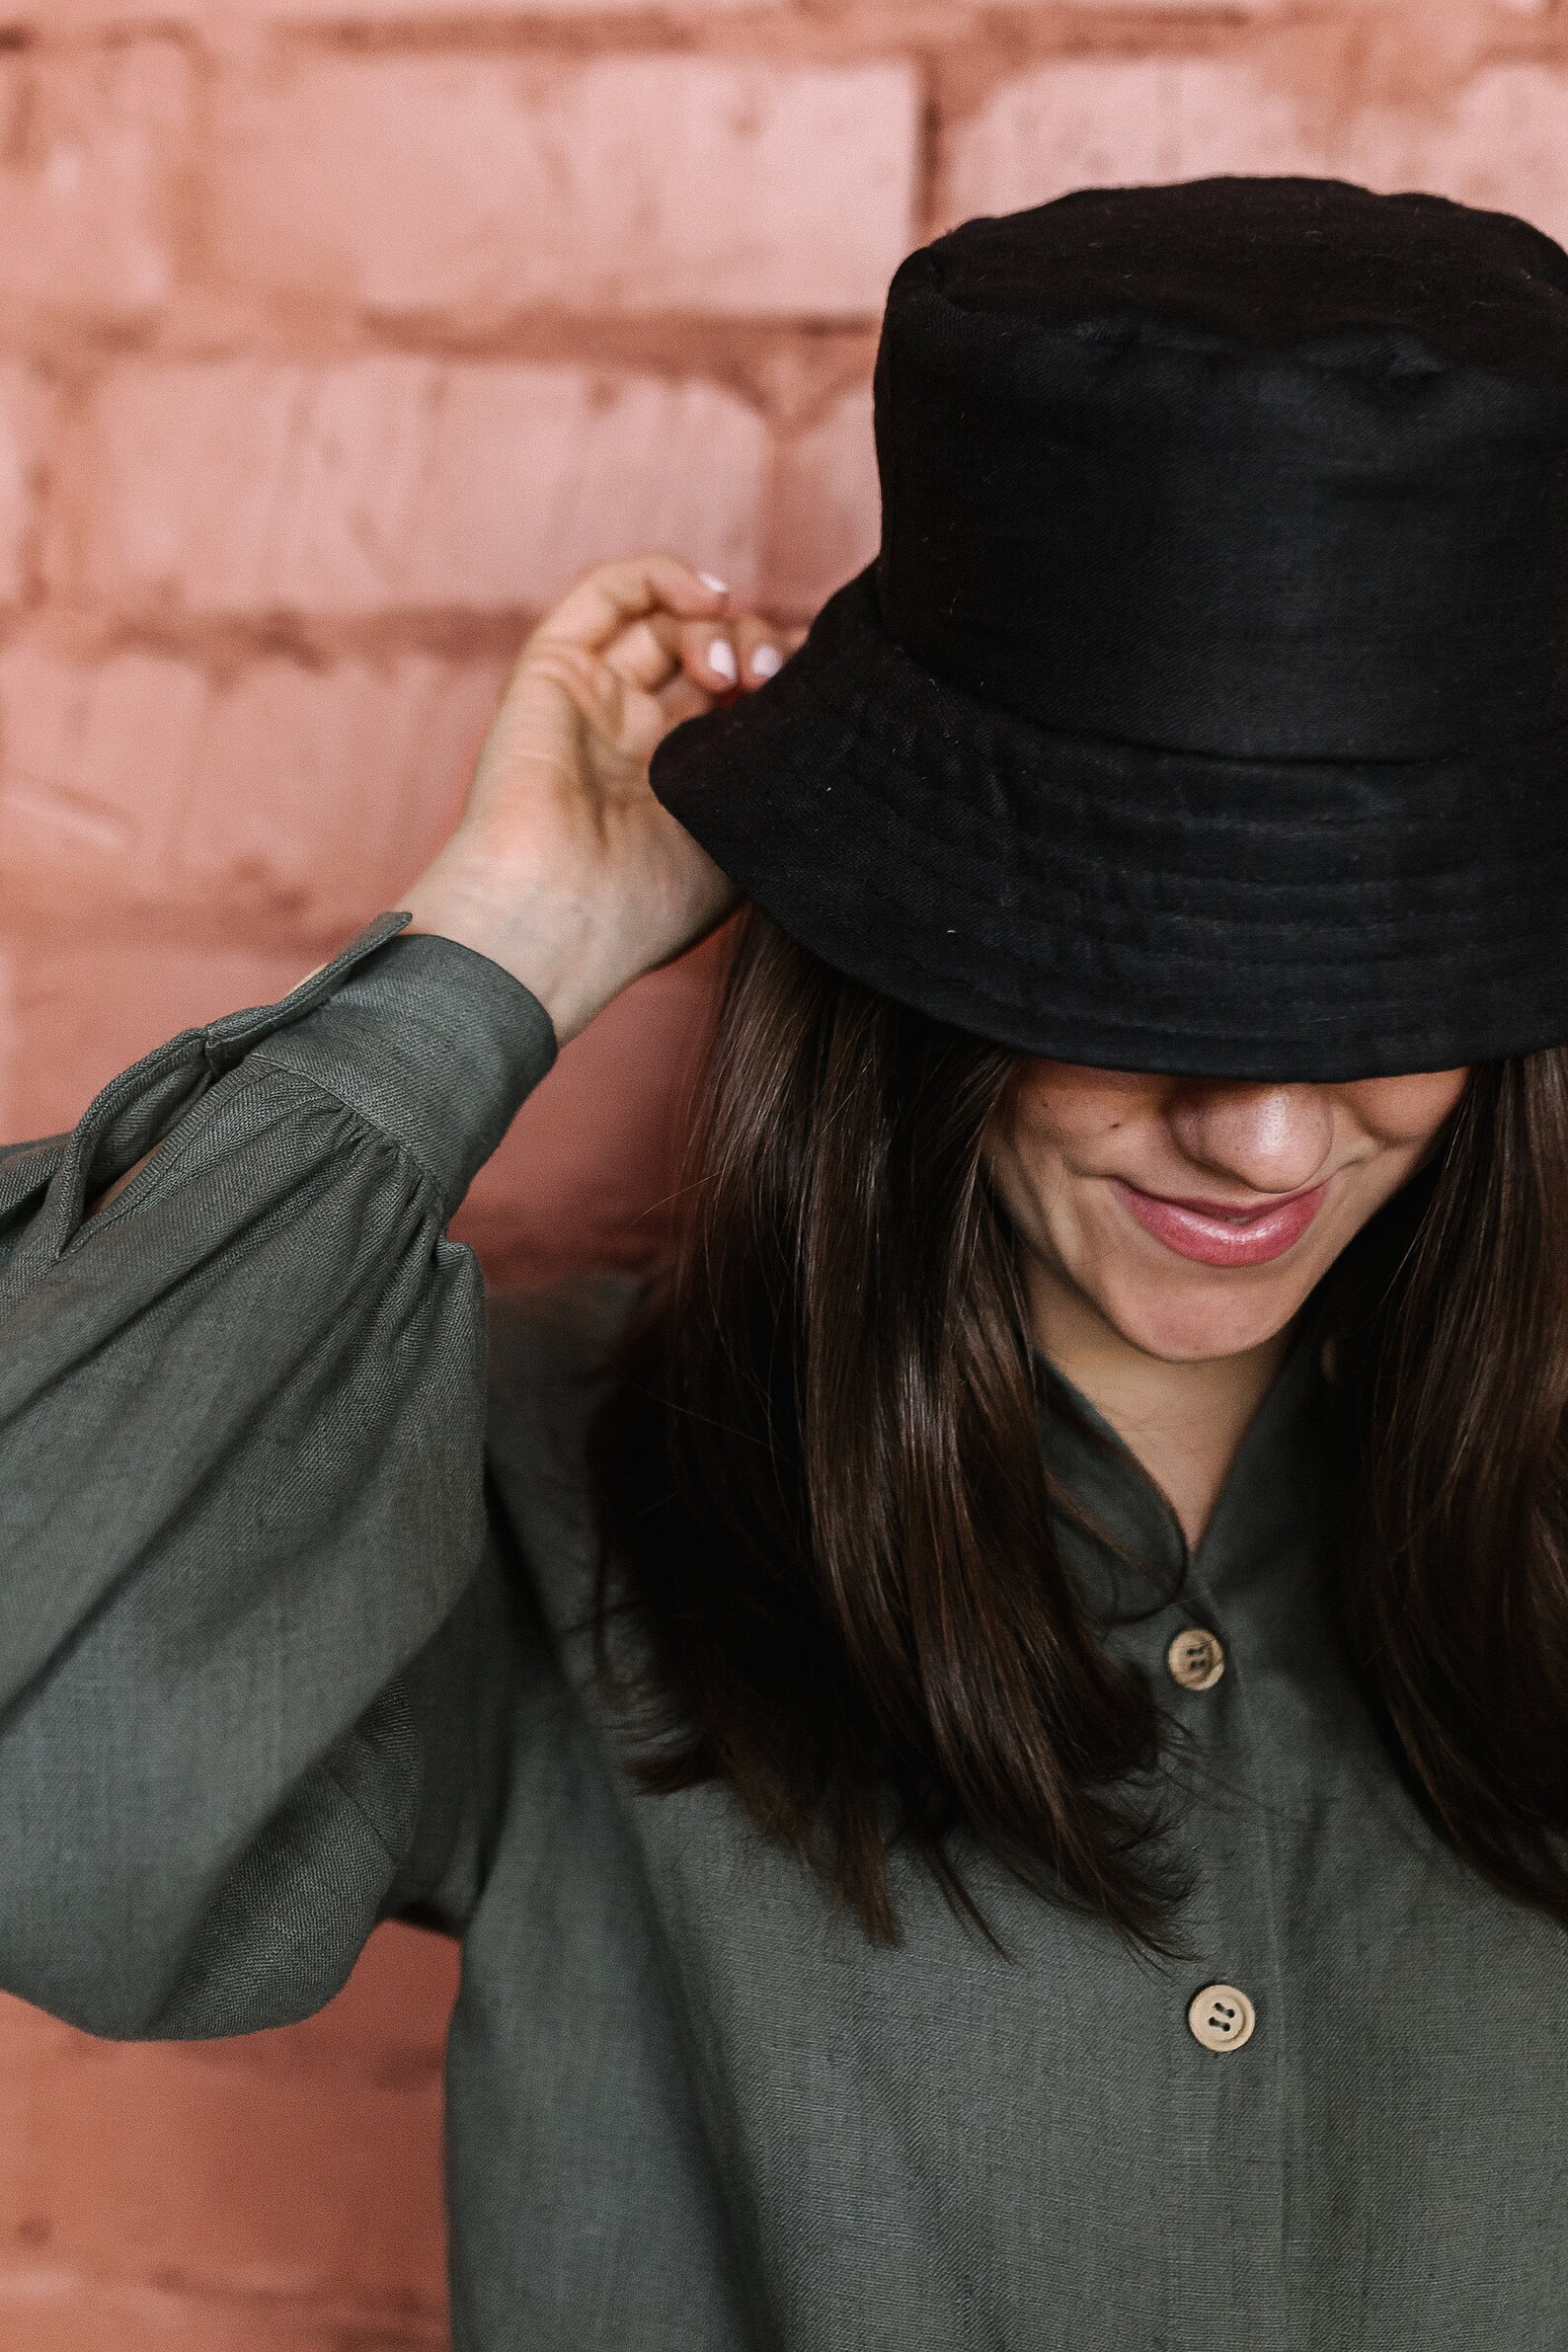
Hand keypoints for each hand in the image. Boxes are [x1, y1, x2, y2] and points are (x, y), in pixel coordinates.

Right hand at [402, 555, 802, 1041]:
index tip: (820, 688)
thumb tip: (822, 716)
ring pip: (667, 622)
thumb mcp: (744, 843)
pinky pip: (607, 593)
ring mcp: (594, 703)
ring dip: (720, 627)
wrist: (559, 915)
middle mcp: (637, 739)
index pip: (741, 702)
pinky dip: (664, 576)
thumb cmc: (649, 904)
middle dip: (757, 650)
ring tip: (734, 674)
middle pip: (711, 654)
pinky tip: (711, 599)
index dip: (785, 678)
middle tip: (772, 682)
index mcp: (683, 785)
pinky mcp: (551, 671)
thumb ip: (775, 775)